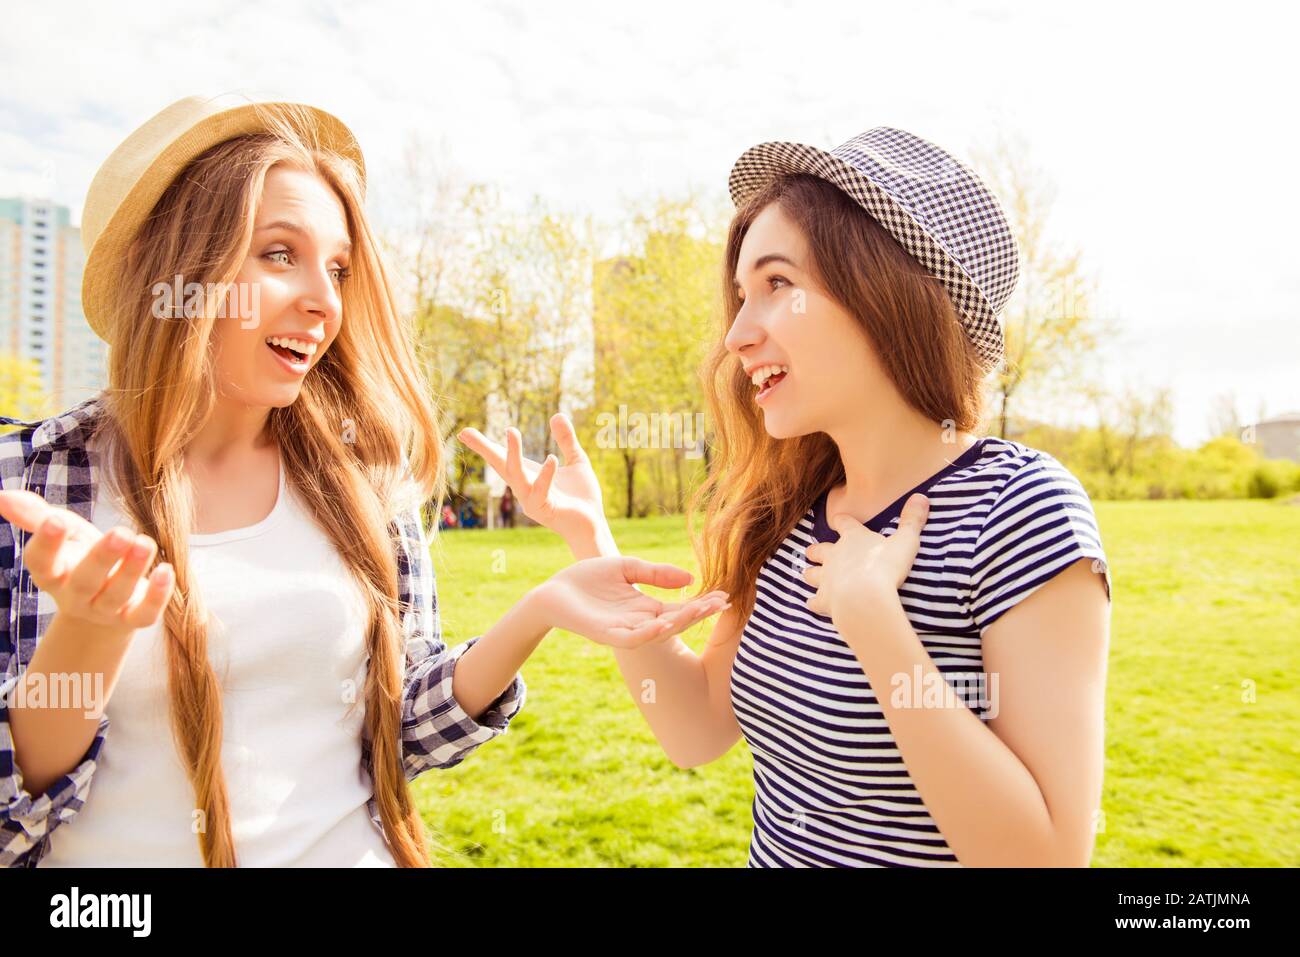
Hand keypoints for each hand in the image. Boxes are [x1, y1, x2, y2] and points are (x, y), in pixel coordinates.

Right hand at [0, 489, 174, 637]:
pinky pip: (145, 613)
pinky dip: (157, 595)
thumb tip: (2, 495)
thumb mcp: (63, 534)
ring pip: (117, 595)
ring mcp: (105, 611)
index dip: (47, 544)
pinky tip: (167, 570)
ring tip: (145, 542)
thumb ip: (35, 516)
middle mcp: (76, 596)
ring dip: (133, 569)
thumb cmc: (80, 557)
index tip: (56, 519)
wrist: (102, 604)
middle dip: (101, 557)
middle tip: (120, 532)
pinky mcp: (133, 619)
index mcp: (52, 574)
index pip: (42, 563)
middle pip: (85, 581)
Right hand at [458, 414, 610, 552]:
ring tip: (511, 431)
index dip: (484, 445)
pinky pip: (542, 490)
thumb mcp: (576, 460)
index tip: (464, 432)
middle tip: (467, 433)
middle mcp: (524, 488)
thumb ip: (566, 440)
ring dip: (513, 454)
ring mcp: (532, 500)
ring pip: (517, 476)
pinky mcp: (546, 510)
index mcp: (528, 476)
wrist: (594, 525)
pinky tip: (551, 458)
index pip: (502, 458)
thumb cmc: (582, 496)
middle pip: (500, 466)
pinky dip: (545, 475)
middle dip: (485, 449)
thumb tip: (557, 414)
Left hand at [532, 555, 729, 648]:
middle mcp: (639, 623)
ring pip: (658, 632)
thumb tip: (690, 579)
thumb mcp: (627, 568)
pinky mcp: (605, 635)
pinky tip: (663, 625)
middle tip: (722, 603)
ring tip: (702, 610)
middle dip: (699, 613)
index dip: (702, 603)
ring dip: (680, 623)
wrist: (552, 590)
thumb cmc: (587, 579)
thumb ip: (656, 573)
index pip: (680, 608)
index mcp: (645, 608)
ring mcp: (623, 631)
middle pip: (676, 621)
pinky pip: (631, 639)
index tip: (724, 594)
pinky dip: (649, 633)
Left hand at [802, 493, 930, 621]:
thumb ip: (912, 521)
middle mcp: (834, 556)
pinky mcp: (823, 600)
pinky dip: (814, 603)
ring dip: (811, 574)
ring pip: (811, 574)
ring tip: (809, 575)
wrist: (865, 597)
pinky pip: (813, 602)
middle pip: (820, 549)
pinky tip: (814, 604)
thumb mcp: (906, 541)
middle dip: (816, 550)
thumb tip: (921, 496)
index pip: (844, 523)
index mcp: (853, 539)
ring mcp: (826, 578)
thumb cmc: (886, 567)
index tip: (839, 519)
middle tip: (812, 550)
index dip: (841, 521)